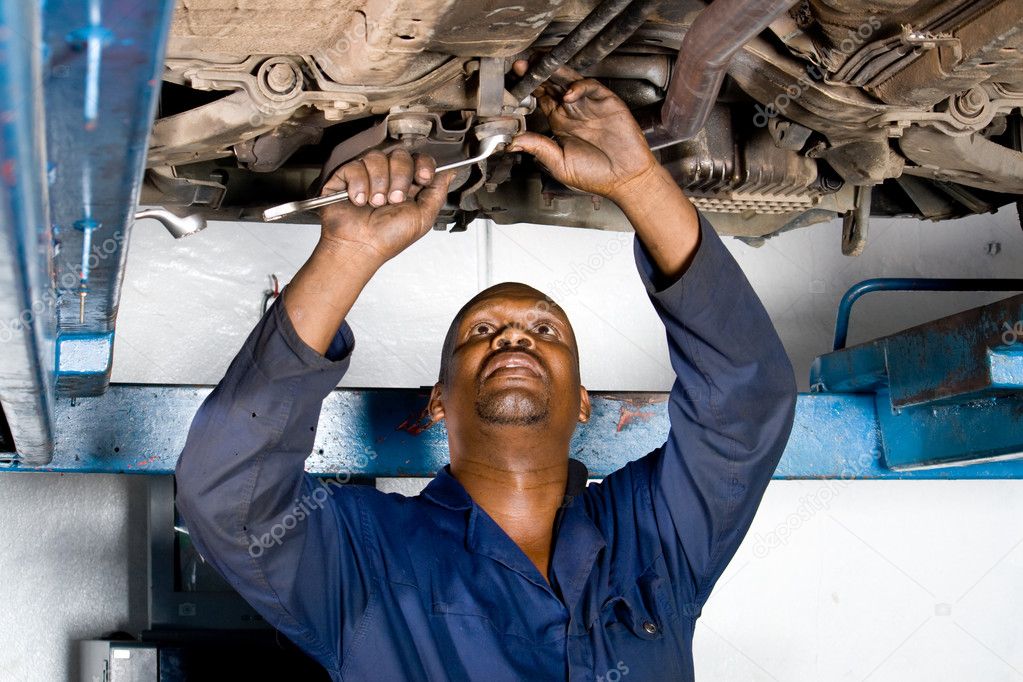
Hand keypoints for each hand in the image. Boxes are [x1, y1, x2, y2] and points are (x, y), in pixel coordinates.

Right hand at [318, 149, 453, 264]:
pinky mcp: (346, 176)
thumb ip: (437, 193)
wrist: (361, 247)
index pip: (419, 159)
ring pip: (377, 158)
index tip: (422, 179)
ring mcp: (367, 175)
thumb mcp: (423, 218)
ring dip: (379, 184)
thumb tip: (450, 173)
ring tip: (375, 203)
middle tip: (394, 199)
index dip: (423, 165)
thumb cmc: (388, 239)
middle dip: (400, 178)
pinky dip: (359, 186)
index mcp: (409, 185)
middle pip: (400, 155)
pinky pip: (355, 166)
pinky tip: (359, 201)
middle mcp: (389, 177)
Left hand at [508, 60, 659, 204]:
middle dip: (538, 73)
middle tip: (522, 64)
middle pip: (552, 85)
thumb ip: (539, 148)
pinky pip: (591, 87)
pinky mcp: (607, 102)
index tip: (514, 81)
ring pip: (569, 81)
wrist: (626, 179)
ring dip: (555, 72)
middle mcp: (574, 111)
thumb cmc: (597, 175)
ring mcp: (590, 105)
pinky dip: (579, 87)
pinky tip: (569, 94)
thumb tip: (513, 142)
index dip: (528, 89)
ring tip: (540, 64)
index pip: (541, 99)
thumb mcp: (560, 164)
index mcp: (560, 124)